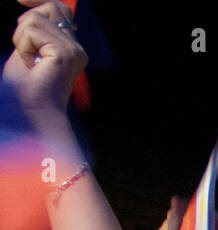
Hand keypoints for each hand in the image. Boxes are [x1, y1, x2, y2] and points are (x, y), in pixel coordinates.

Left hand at [2, 1, 84, 122]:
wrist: (31, 112)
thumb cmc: (25, 88)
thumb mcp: (26, 50)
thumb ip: (33, 32)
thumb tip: (31, 6)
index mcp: (70, 49)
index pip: (60, 10)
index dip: (39, 1)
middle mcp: (77, 49)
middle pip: (51, 7)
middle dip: (27, 21)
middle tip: (24, 48)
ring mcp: (73, 50)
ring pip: (36, 16)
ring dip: (21, 36)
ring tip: (28, 60)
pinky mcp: (64, 53)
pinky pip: (31, 30)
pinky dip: (22, 45)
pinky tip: (30, 64)